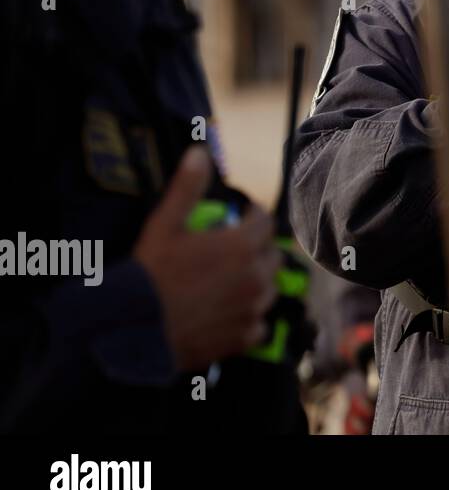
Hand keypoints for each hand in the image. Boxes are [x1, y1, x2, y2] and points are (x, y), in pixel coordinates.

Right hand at [133, 147, 279, 371]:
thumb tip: (199, 152)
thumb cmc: (150, 274)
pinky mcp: (245, 337)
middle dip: (257, 249)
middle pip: (272, 255)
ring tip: (229, 282)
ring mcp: (253, 308)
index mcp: (242, 245)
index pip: (265, 221)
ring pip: (268, 288)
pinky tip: (227, 314)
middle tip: (232, 251)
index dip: (253, 216)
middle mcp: (256, 276)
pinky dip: (248, 318)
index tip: (241, 216)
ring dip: (255, 282)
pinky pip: (259, 324)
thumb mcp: (165, 224)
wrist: (134, 330)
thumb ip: (188, 188)